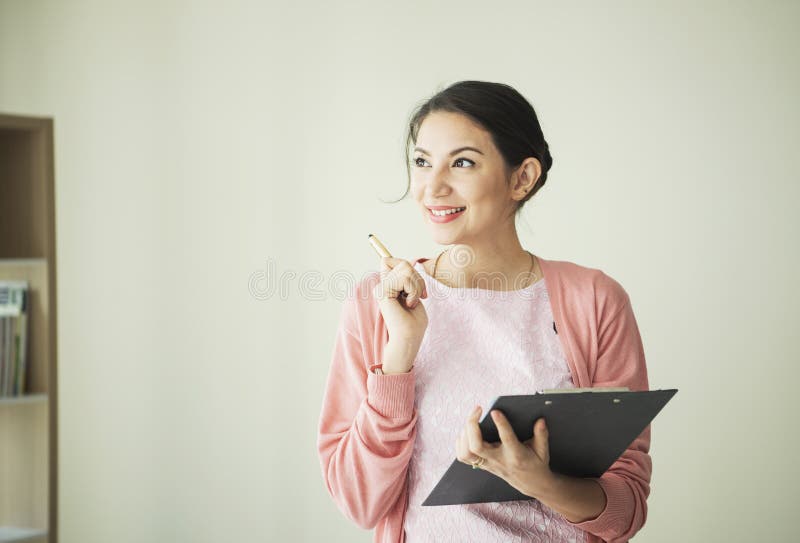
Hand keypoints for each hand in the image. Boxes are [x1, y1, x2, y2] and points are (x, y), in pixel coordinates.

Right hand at [373, 257, 427, 372]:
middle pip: (402, 263)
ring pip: (405, 268)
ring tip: (412, 302)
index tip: (418, 289)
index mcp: (386, 286)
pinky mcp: (382, 292)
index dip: (409, 269)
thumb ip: (405, 277)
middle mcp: (380, 286)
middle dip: (418, 279)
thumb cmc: (414, 322)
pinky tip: (409, 304)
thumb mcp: (413, 293)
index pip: (391, 260)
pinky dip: (413, 291)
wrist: (409, 338)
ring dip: (417, 286)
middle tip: (418, 297)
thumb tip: (398, 260)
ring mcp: (380, 288)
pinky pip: (404, 278)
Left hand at [455, 406, 554, 498]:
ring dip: (465, 433)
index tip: (495, 411)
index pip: (506, 439)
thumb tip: (540, 420)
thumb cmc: (536, 464)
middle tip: (478, 409)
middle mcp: (498, 460)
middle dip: (472, 425)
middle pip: (476, 446)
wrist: (532, 484)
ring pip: (466, 452)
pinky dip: (461, 442)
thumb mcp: (543, 450)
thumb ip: (541, 434)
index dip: (501, 424)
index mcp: (515, 455)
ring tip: (473, 419)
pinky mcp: (482, 465)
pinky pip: (463, 456)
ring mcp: (488, 464)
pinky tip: (466, 432)